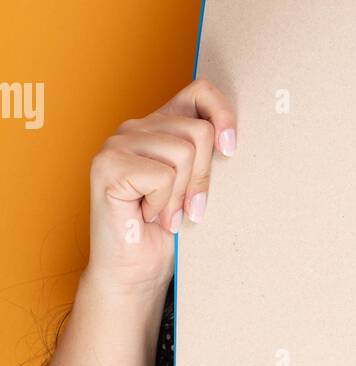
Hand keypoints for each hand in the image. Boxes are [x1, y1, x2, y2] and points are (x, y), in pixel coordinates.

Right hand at [86, 77, 236, 293]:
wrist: (136, 273)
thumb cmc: (168, 233)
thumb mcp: (199, 186)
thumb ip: (210, 154)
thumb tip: (238, 141)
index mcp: (160, 125)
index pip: (200, 91)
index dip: (223, 114)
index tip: (231, 151)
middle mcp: (136, 127)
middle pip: (199, 131)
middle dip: (203, 178)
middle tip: (187, 208)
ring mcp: (117, 144)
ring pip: (183, 153)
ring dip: (181, 195)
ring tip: (165, 213)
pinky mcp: (106, 165)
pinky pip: (161, 175)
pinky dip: (163, 204)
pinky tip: (148, 215)